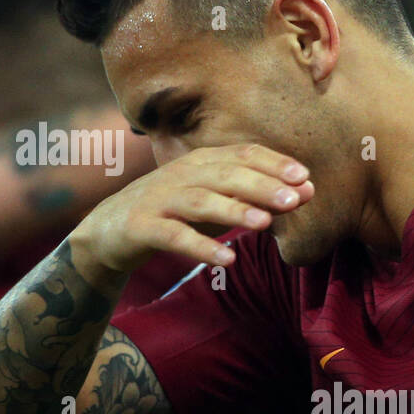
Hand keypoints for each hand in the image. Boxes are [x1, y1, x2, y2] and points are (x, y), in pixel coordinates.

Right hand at [67, 143, 313, 280]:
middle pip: (224, 175)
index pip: (240, 154)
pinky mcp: (141, 227)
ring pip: (200, 201)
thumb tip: (306, 191)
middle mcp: (179, 175)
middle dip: (261, 185)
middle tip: (295, 199)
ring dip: (234, 211)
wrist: (107, 232)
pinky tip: (227, 259)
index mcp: (199, 162)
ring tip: (265, 225)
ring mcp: (158, 199)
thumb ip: (254, 197)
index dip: (272, 163)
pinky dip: (201, 248)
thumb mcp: (213, 202)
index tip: (304, 177)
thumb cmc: (172, 214)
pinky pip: (173, 237)